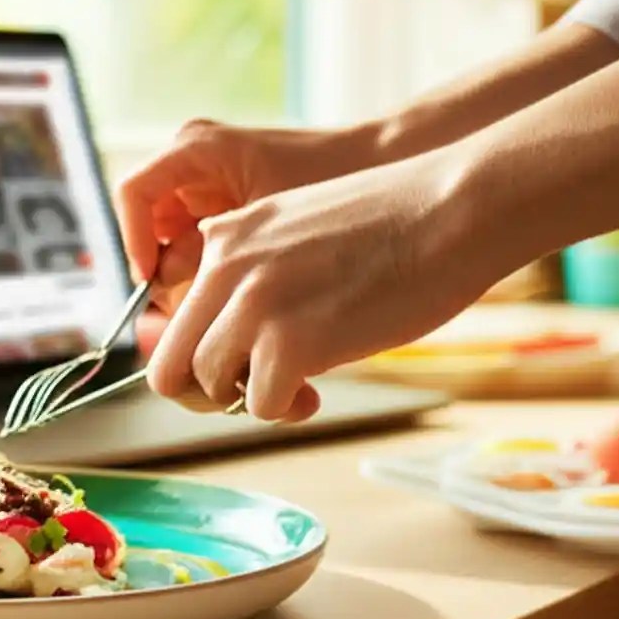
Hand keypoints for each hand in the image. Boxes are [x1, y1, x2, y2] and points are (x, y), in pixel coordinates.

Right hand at [113, 119, 382, 299]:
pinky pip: (196, 245)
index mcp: (196, 148)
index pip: (133, 193)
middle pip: (147, 223)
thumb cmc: (331, 179)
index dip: (133, 241)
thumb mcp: (263, 223)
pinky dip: (209, 273)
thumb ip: (209, 254)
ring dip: (187, 278)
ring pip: (169, 241)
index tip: (152, 282)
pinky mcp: (223, 205)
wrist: (380, 163)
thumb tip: (164, 290)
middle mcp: (191, 161)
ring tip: (221, 307)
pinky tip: (239, 295)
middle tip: (192, 309)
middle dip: (162, 270)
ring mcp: (206, 183)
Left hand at [146, 150, 503, 421]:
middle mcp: (224, 268)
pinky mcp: (289, 343)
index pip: (173, 319)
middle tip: (251, 391)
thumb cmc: (393, 222)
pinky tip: (315, 391)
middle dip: (206, 392)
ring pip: (208, 387)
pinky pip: (260, 404)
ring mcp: (252, 306)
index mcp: (223, 238)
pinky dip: (284, 408)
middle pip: (168, 366)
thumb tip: (233, 337)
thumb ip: (252, 271)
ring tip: (295, 388)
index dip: (202, 355)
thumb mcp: (295, 230)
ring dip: (248, 399)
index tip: (243, 360)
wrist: (450, 210)